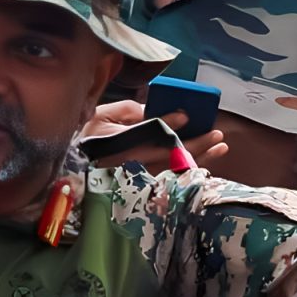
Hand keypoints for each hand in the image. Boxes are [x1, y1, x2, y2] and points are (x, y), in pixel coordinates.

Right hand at [84, 102, 227, 170]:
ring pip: (173, 170)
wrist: (76, 164)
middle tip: (216, 134)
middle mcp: (129, 163)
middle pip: (167, 155)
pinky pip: (171, 179)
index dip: (167, 125)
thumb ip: (130, 111)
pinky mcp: (144, 185)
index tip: (186, 116)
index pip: (147, 134)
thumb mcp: (104, 115)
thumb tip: (154, 112)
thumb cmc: (90, 134)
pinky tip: (208, 162)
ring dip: (200, 158)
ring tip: (221, 146)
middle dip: (195, 144)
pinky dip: (190, 171)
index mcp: (118, 143)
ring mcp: (138, 177)